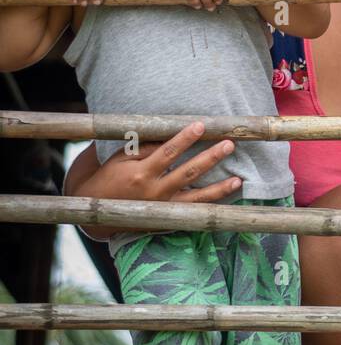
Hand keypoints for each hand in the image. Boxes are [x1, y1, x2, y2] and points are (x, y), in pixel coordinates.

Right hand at [66, 122, 241, 238]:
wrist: (99, 211)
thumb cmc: (111, 176)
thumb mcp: (121, 158)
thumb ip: (146, 148)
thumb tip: (171, 135)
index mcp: (141, 174)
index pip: (167, 153)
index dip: (184, 139)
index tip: (200, 125)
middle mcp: (154, 192)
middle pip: (187, 174)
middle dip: (209, 158)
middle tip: (229, 144)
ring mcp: (163, 208)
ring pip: (195, 198)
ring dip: (218, 189)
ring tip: (237, 179)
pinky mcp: (167, 219)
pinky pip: (193, 212)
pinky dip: (211, 205)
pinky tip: (227, 196)